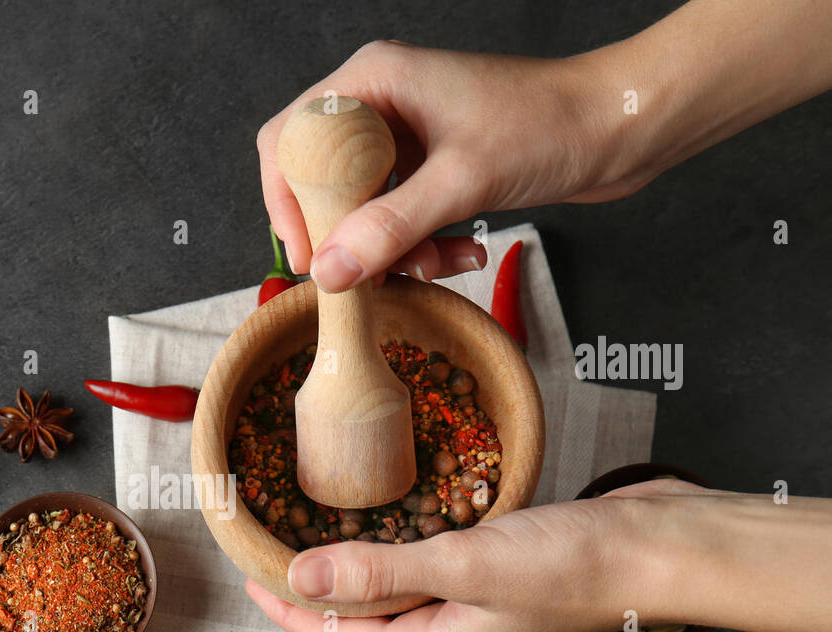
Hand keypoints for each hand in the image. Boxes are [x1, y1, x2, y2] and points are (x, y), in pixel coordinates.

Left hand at [245, 481, 831, 631]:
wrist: (653, 551)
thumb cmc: (569, 566)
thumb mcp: (461, 565)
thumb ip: (379, 571)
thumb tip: (299, 577)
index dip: (291, 612)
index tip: (250, 582)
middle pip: (362, 624)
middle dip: (314, 596)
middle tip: (271, 558)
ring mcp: (477, 613)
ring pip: (395, 598)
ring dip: (355, 575)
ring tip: (317, 542)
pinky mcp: (498, 580)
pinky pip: (428, 574)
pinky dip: (398, 555)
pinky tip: (391, 529)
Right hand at [258, 42, 606, 288]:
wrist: (620, 125)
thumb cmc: (551, 126)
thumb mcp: (463, 182)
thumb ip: (390, 228)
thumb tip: (330, 270)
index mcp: (375, 81)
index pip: (290, 139)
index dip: (287, 202)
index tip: (309, 256)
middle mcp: (383, 103)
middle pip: (321, 181)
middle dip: (349, 235)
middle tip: (370, 273)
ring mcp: (408, 136)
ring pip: (363, 209)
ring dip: (393, 249)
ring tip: (437, 264)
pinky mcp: (433, 166)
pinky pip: (400, 218)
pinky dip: (422, 245)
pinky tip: (461, 253)